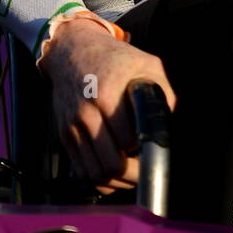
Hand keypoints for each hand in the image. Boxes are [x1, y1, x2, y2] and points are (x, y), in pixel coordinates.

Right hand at [38, 19, 176, 192]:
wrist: (72, 50)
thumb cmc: (114, 57)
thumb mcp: (146, 64)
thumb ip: (163, 93)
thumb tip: (169, 125)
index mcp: (107, 96)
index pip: (128, 141)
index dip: (143, 149)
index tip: (150, 147)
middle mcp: (86, 114)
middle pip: (110, 165)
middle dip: (132, 175)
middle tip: (144, 170)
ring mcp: (72, 127)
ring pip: (94, 174)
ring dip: (116, 182)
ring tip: (131, 174)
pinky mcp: (64, 135)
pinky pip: (81, 171)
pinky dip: (99, 179)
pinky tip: (113, 170)